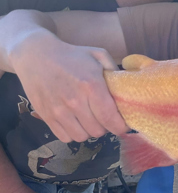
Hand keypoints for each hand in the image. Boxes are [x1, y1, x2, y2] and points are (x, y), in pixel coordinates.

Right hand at [10, 36, 127, 141]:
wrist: (36, 55)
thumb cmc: (71, 56)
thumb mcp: (98, 55)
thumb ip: (114, 70)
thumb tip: (125, 87)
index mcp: (91, 86)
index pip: (109, 118)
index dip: (120, 127)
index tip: (122, 126)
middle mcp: (75, 102)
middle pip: (97, 131)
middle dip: (105, 127)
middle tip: (104, 118)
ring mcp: (58, 111)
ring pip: (81, 137)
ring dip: (88, 131)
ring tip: (89, 120)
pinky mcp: (45, 116)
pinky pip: (64, 137)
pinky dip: (72, 133)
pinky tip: (75, 123)